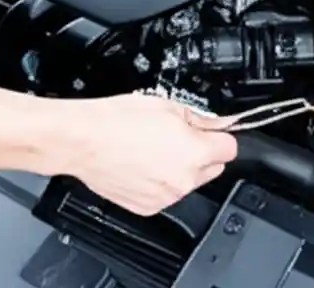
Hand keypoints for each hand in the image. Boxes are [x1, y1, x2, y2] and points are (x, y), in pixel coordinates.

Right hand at [58, 94, 236, 215]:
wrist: (84, 140)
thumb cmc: (118, 121)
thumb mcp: (168, 106)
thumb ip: (201, 119)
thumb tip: (218, 123)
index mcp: (196, 152)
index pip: (229, 149)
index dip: (218, 137)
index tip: (209, 132)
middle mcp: (185, 180)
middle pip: (211, 168)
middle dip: (200, 154)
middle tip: (176, 138)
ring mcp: (166, 197)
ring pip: (188, 183)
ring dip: (179, 169)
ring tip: (152, 150)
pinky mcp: (148, 207)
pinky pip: (166, 194)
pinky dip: (159, 183)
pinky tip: (141, 165)